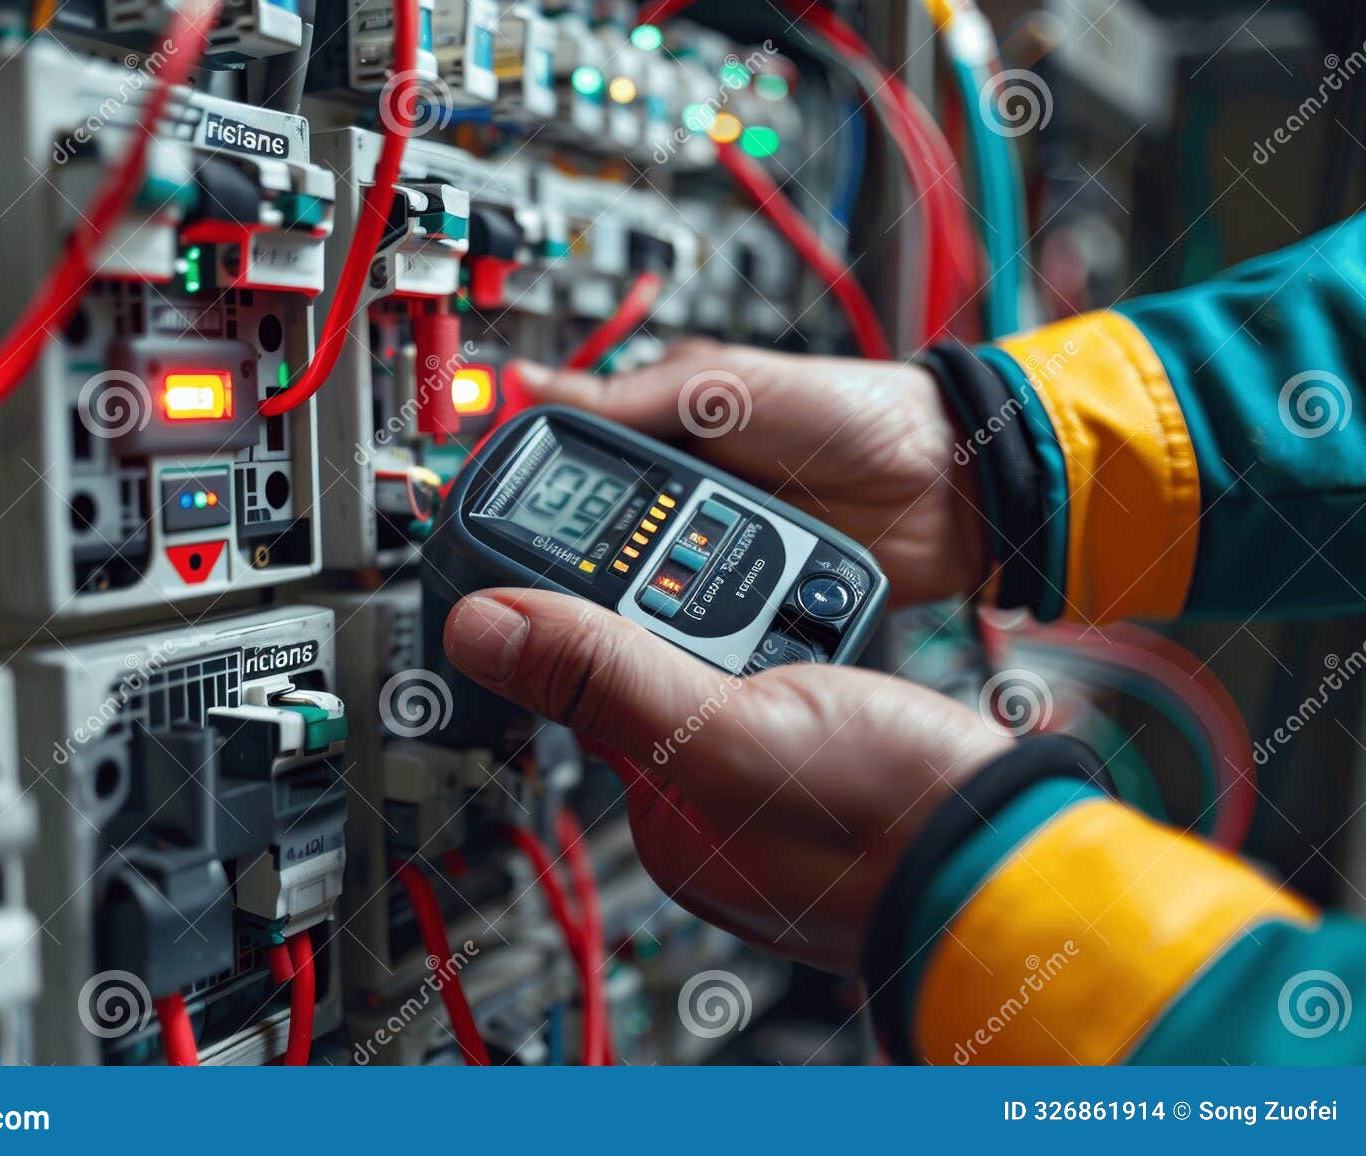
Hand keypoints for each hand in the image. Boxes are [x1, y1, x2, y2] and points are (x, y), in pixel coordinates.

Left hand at [443, 589, 1011, 972]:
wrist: (1017, 848)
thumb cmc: (886, 815)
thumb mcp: (724, 724)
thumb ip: (601, 672)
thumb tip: (480, 630)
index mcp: (661, 808)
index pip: (591, 690)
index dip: (596, 616)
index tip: (614, 555)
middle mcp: (705, 807)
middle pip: (663, 673)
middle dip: (702, 625)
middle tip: (755, 612)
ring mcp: (770, 792)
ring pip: (733, 671)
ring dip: (763, 631)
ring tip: (806, 629)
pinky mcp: (825, 768)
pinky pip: (791, 689)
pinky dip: (808, 655)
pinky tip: (836, 657)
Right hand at [512, 340, 987, 606]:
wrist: (947, 484)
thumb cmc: (847, 411)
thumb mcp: (724, 387)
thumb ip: (628, 397)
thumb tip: (527, 382)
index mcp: (659, 434)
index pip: (572, 473)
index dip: (532, 504)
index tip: (493, 536)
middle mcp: (677, 499)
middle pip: (595, 549)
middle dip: (573, 575)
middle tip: (544, 600)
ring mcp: (709, 554)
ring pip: (636, 599)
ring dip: (622, 614)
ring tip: (599, 627)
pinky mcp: (745, 604)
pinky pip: (693, 630)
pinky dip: (675, 643)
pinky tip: (655, 653)